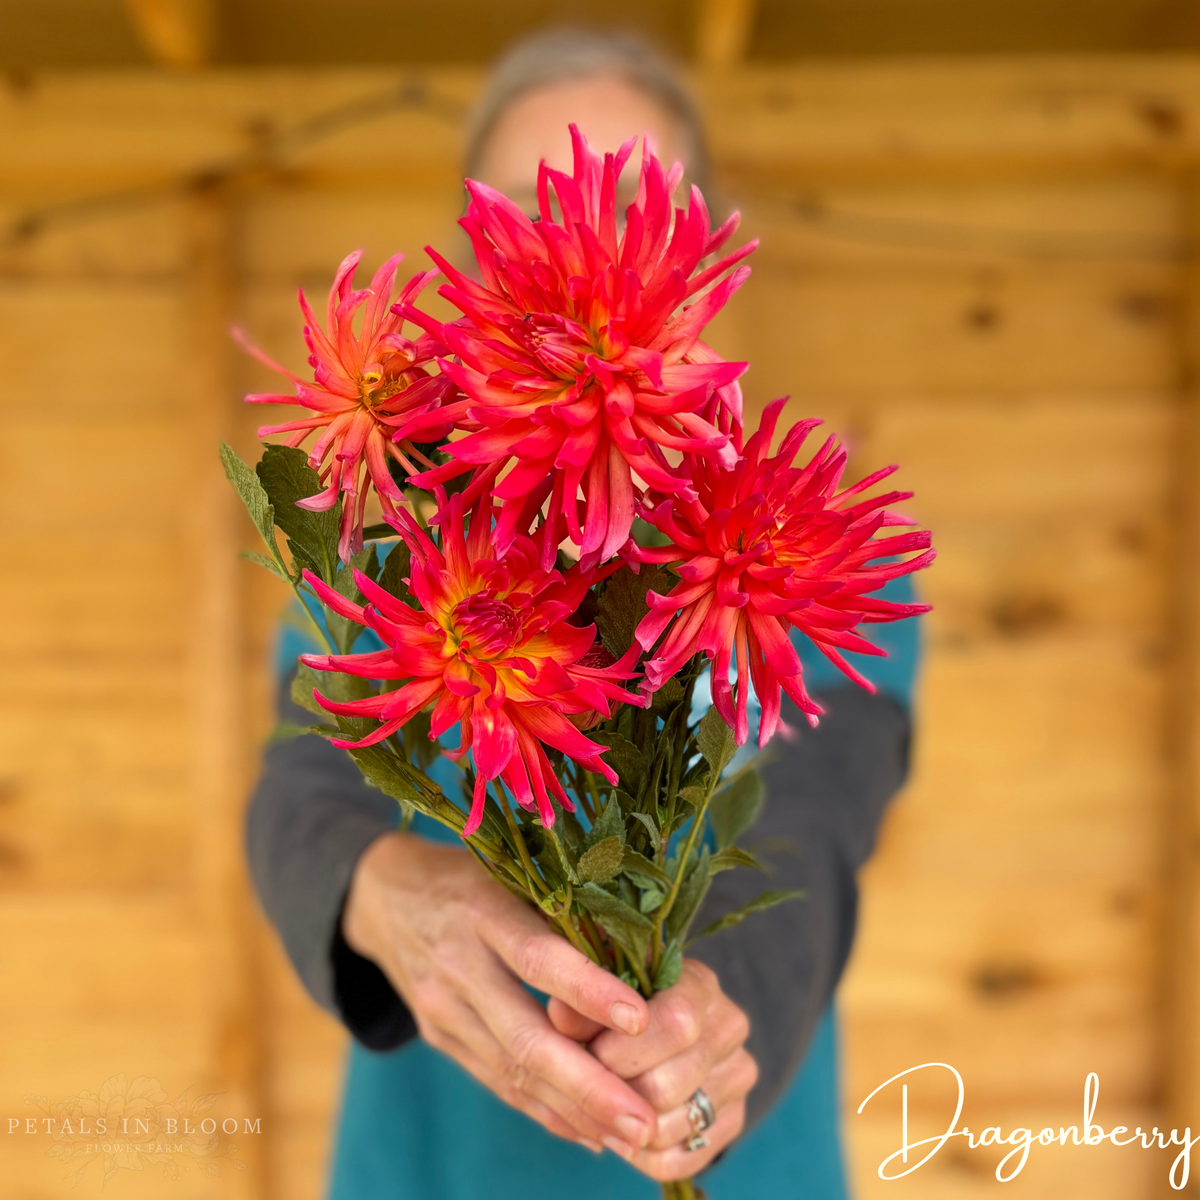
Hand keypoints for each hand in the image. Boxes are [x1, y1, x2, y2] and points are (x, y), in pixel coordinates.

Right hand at [342, 831, 658, 1153]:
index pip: (537, 956)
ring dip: (573, 1111)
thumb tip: (641, 957)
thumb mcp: (512, 872)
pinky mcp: (438, 1037)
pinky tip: (588, 1131)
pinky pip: (496, 1082)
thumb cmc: (472, 875)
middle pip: (525, 1036)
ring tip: (630, 1136)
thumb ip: (565, 911)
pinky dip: (544, 1110)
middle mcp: (457, 964)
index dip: (588, 989)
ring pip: (512, 1071)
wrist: (386, 895)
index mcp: (482, 910)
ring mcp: (441, 1008)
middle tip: (642, 1120)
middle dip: (588, 1085)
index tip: (639, 1020)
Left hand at [548, 959, 756, 1180]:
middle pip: (665, 1086)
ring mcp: (737, 1075)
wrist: (661, 1033)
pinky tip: (621, 1131)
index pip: (676, 1024)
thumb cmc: (620, 1003)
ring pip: (666, 1127)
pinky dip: (637, 1154)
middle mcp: (729, 1027)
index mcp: (699, 985)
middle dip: (613, 1092)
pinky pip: (675, 1159)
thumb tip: (559, 1016)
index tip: (588, 1055)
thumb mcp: (599, 992)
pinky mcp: (733, 1119)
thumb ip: (580, 1002)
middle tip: (587, 1085)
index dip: (623, 1048)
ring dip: (621, 1126)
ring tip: (600, 1105)